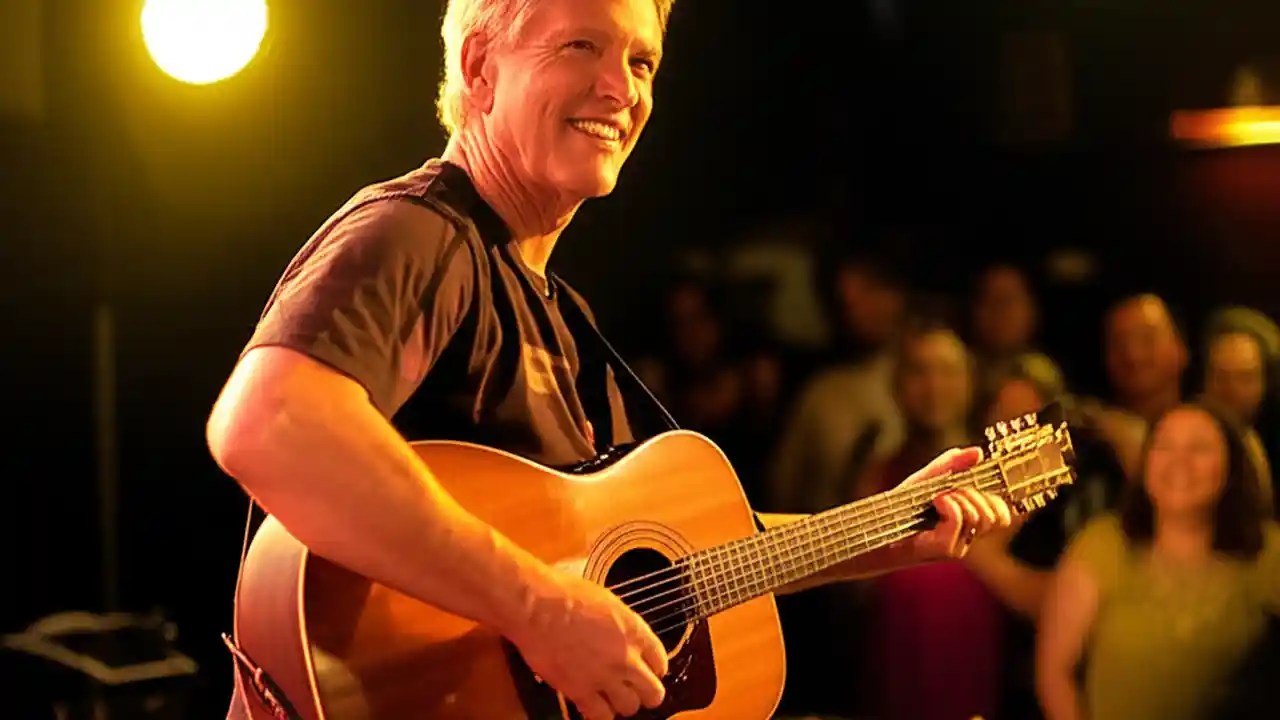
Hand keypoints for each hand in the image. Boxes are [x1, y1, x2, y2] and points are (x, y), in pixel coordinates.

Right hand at [509, 571, 667, 719]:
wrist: (537, 606)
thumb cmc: (566, 594)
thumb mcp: (607, 602)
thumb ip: (623, 626)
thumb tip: (625, 637)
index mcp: (635, 631)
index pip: (661, 662)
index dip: (654, 669)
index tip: (646, 670)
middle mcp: (627, 658)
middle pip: (653, 693)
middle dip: (646, 694)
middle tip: (634, 691)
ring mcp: (605, 677)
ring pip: (629, 708)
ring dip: (621, 704)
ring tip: (609, 697)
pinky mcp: (580, 692)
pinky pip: (600, 717)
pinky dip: (599, 715)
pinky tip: (591, 707)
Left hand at [900, 447, 1014, 561]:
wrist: (874, 527)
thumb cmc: (900, 506)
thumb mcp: (927, 479)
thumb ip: (951, 465)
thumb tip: (978, 452)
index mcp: (967, 523)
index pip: (1002, 516)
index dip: (996, 500)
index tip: (973, 486)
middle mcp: (966, 537)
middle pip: (997, 517)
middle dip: (977, 495)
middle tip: (952, 491)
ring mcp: (957, 546)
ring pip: (979, 517)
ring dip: (960, 498)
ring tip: (938, 496)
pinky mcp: (943, 550)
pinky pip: (959, 519)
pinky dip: (950, 504)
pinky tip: (935, 501)